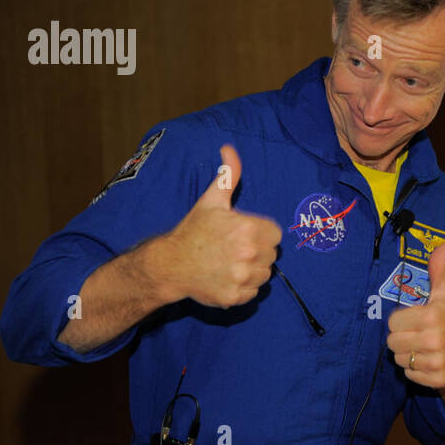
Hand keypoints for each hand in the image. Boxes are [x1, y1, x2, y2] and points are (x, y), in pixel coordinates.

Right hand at [158, 144, 282, 307]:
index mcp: (248, 228)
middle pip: (271, 254)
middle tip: (233, 248)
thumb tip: (229, 148)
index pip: (274, 234)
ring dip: (252, 270)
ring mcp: (242, 277)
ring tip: (229, 262)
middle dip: (256, 251)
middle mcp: (248, 254)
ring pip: (264, 274)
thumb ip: (228, 175)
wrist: (170, 263)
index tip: (243, 233)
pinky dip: (243, 288)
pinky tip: (225, 277)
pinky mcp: (236, 297)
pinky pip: (253, 292)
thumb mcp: (212, 200)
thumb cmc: (193, 230)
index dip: (260, 233)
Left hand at [386, 242, 444, 388]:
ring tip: (420, 347)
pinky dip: (414, 370)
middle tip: (415, 334)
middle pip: (392, 342)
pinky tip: (426, 360)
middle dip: (401, 337)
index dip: (401, 320)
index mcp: (432, 316)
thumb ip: (438, 269)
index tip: (414, 319)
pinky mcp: (436, 378)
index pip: (393, 321)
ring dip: (406, 354)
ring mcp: (436, 361)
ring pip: (399, 359)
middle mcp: (434, 340)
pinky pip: (408, 375)